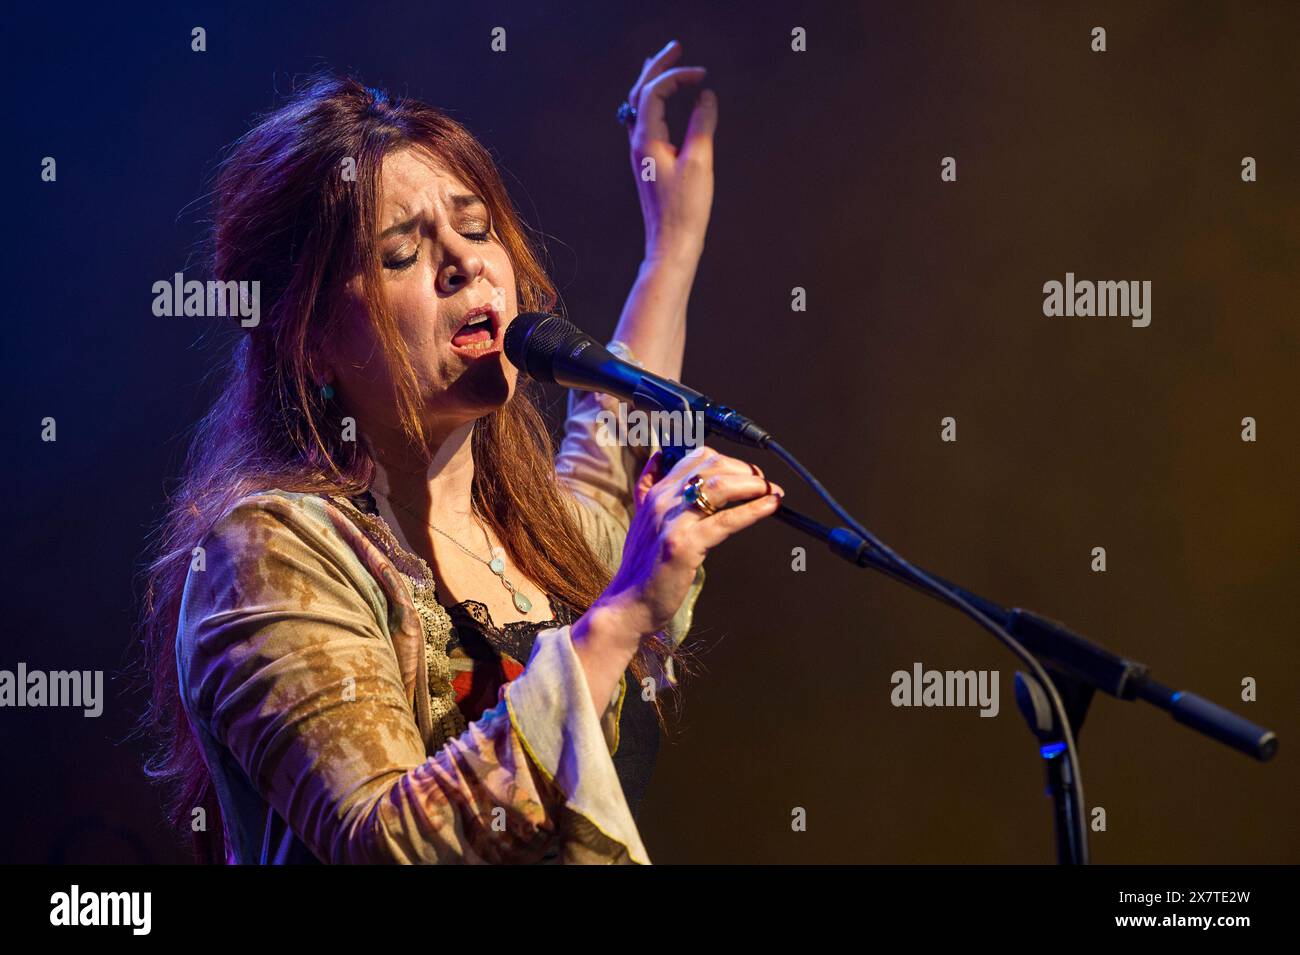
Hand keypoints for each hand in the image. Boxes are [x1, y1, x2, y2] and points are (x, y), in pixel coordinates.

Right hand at [593, 446, 783, 642]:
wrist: (628, 603)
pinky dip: (753, 510)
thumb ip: (649, 487)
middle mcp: (663, 501)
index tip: (747, 473)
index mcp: (656, 493)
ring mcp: (672, 521)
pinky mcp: (683, 545)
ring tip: (771, 491)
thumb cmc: (641, 568)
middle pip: (712, 467)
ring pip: (719, 487)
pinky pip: (725, 520)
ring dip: (753, 485)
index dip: (728, 461)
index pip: (696, 458)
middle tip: (764, 483)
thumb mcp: (642, 518)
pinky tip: (770, 506)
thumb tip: (658, 457)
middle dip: (746, 471)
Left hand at [624, 40, 716, 260]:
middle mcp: (638, 144)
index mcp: (646, 140)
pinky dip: (654, 103)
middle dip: (657, 68)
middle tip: (675, 48)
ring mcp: (641, 154)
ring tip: (665, 65)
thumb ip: (702, 125)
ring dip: (652, 83)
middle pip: (639, 94)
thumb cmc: (685, 210)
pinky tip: (664, 105)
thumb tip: (706, 97)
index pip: (654, 92)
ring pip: (639, 107)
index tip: (703, 76)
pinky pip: (646, 122)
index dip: (677, 76)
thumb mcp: (700, 163)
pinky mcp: (649, 164)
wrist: (671, 244)